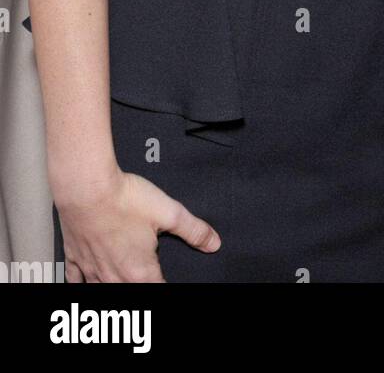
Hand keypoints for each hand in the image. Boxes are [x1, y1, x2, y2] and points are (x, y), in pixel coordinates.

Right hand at [55, 168, 221, 281]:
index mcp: (139, 270)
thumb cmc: (123, 198)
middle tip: (148, 279)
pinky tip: (89, 282)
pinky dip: (84, 284)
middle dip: (142, 287)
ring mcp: (92, 269)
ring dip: (114, 288)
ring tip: (124, 281)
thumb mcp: (168, 212)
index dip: (166, 286)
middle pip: (131, 293)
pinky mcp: (74, 257)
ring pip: (102, 291)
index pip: (158, 290)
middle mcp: (114, 277)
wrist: (86, 187)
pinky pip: (76, 281)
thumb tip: (213, 243)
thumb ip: (193, 230)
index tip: (168, 282)